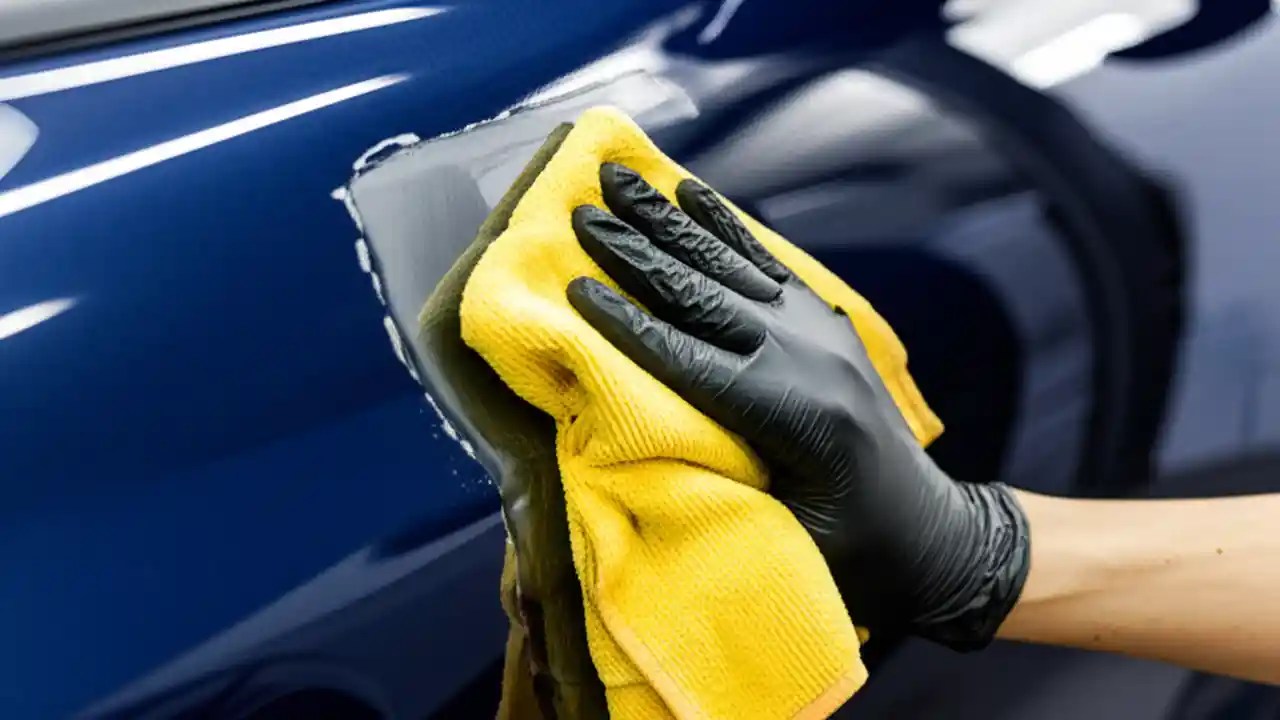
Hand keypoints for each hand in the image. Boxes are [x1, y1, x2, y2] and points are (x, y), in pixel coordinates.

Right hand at [565, 163, 1029, 648]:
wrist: (934, 535)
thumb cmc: (855, 556)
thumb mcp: (787, 540)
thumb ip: (723, 489)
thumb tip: (638, 449)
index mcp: (791, 415)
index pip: (687, 359)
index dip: (626, 324)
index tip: (574, 286)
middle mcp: (805, 358)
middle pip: (702, 295)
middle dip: (638, 253)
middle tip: (582, 213)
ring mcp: (819, 333)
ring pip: (729, 266)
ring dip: (670, 221)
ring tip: (621, 180)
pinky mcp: (826, 323)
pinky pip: (766, 264)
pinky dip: (725, 226)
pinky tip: (692, 192)